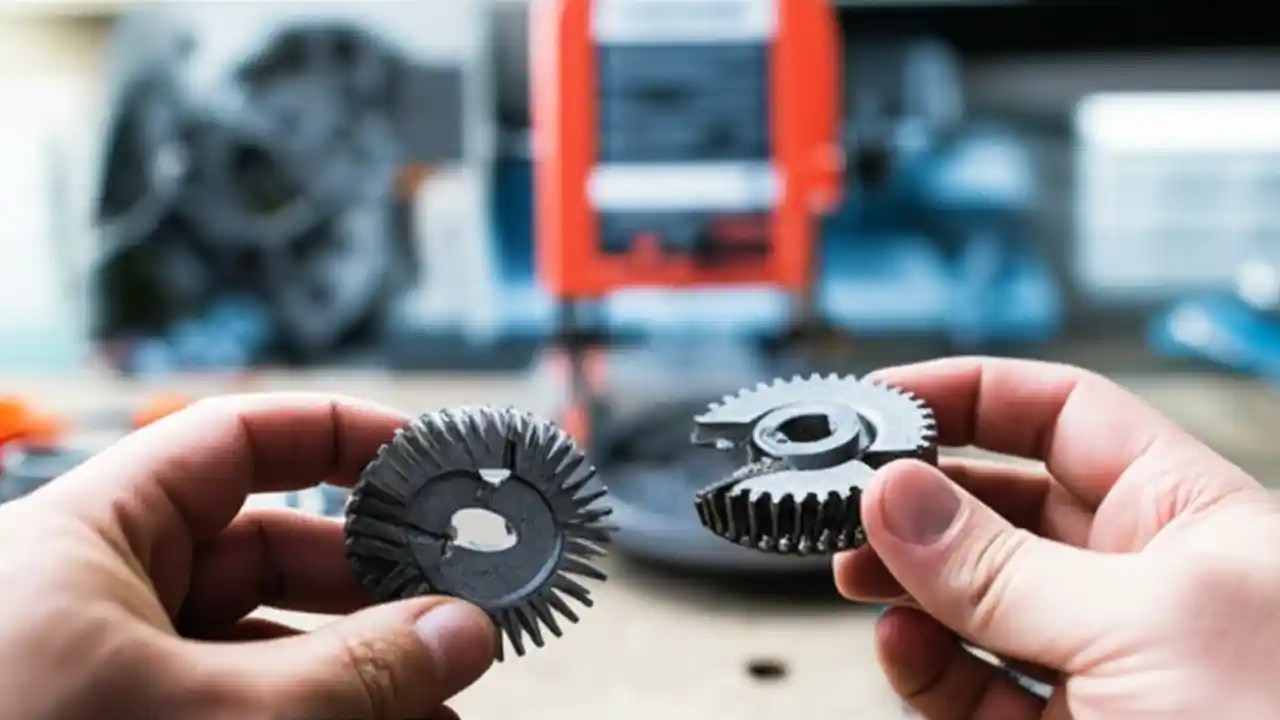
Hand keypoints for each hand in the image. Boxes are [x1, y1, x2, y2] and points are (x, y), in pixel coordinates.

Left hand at [0, 394, 494, 719]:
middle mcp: (97, 599)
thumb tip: (465, 631)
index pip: (234, 443)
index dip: (340, 438)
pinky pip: (239, 711)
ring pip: (261, 649)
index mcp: (88, 540)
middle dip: (371, 588)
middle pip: (266, 553)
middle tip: (460, 614)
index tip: (430, 464)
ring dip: (358, 676)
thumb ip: (353, 674)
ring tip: (444, 710)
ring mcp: (108, 678)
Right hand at [835, 357, 1279, 718]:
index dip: (971, 395)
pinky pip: (969, 682)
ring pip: (975, 598)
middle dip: (921, 500)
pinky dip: (922, 662)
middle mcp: (1137, 580)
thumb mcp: (1141, 631)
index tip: (884, 402)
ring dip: (907, 583)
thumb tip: (896, 494)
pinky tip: (901, 646)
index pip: (1061, 413)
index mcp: (1183, 517)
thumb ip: (1002, 567)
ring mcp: (1098, 660)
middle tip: (851, 503)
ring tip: (859, 575)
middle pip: (1002, 504)